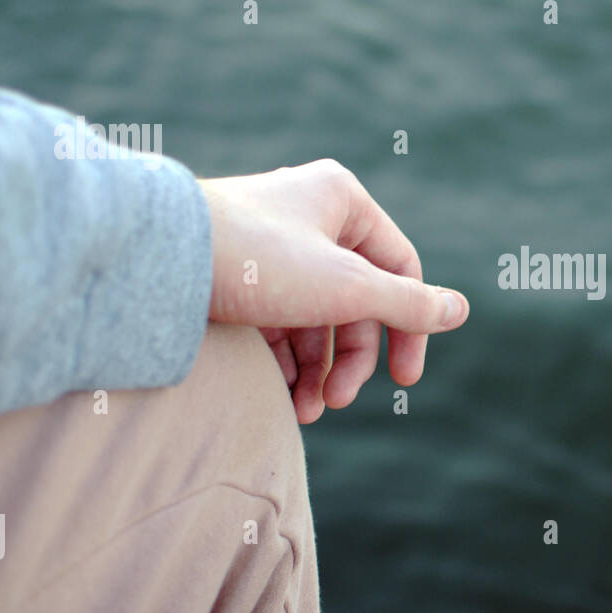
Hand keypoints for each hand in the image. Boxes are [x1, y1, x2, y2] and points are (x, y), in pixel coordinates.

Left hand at [197, 158, 468, 423]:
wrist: (151, 261)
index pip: (400, 269)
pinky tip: (279, 396)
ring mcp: (269, 249)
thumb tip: (459, 310)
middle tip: (340, 402)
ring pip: (314, 319)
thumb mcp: (346, 287)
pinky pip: (276, 324)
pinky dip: (284, 363)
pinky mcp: (234, 276)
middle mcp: (308, 218)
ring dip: (317, 372)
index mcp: (342, 201)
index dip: (409, 327)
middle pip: (356, 301)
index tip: (405, 379)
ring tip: (303, 411)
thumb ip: (406, 304)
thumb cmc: (254, 260)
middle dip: (350, 360)